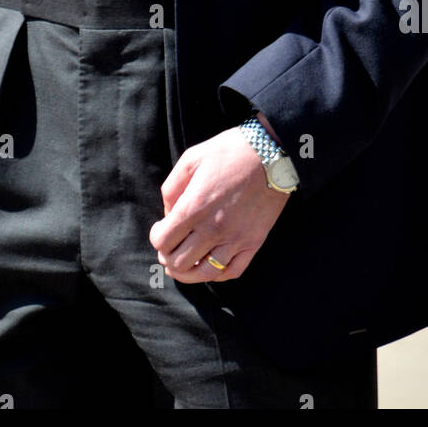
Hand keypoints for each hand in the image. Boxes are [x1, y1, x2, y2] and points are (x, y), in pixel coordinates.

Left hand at [149, 127, 290, 283]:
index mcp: (194, 207)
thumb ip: (172, 187)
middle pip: (179, 262)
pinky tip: (209, 266)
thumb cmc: (229, 151)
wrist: (271, 153)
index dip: (156, 237)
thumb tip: (168, 214)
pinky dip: (216, 275)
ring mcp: (235, 239)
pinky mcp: (254, 242)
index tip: (160, 229)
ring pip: (204, 274)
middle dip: (168, 257)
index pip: (163, 241)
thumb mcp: (191, 158)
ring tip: (183, 264)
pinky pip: (232, 272)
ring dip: (188, 273)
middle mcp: (213, 228)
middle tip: (169, 249)